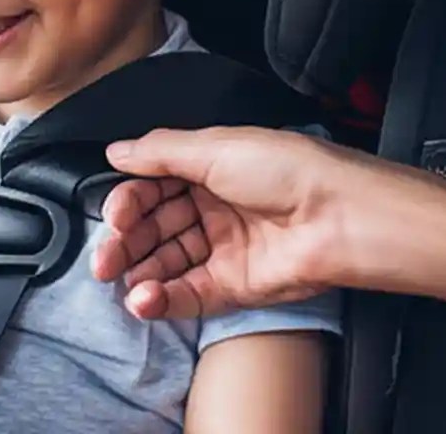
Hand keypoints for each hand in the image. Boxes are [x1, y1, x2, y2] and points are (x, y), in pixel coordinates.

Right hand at [92, 126, 366, 318]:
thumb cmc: (289, 171)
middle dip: (126, 242)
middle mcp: (215, 207)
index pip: (153, 186)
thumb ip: (160, 152)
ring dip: (139, 272)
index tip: (115, 215)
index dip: (129, 201)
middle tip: (106, 258)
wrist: (340, 217)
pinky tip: (142, 298)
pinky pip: (188, 295)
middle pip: (155, 227)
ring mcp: (224, 248)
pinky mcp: (235, 286)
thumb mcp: (216, 147)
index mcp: (210, 168)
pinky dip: (160, 298)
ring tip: (121, 279)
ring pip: (167, 263)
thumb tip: (116, 151)